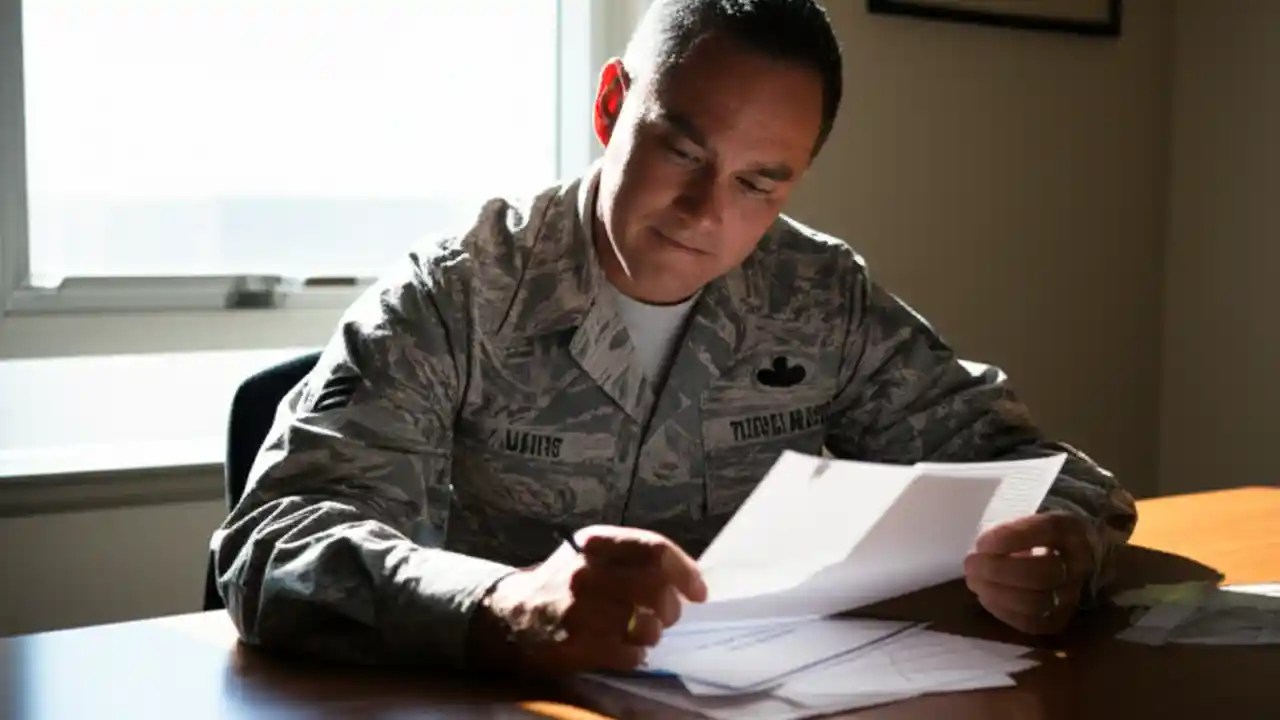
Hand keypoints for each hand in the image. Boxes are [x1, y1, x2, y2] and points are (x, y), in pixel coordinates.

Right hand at [468, 525, 706, 674]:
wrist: (510, 614)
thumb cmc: (564, 581)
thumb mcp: (591, 552)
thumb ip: (633, 556)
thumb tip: (686, 576)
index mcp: (596, 542)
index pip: (654, 549)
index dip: (685, 572)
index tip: (698, 591)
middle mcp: (586, 572)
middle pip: (656, 590)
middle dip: (671, 608)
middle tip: (666, 615)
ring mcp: (579, 611)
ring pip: (646, 626)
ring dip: (653, 633)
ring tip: (643, 632)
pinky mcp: (574, 645)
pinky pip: (629, 655)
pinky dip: (636, 655)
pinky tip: (626, 650)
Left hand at [964, 512, 1093, 634]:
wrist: (1063, 558)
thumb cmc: (1033, 536)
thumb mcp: (1026, 521)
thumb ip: (1009, 531)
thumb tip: (982, 551)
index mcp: (1071, 529)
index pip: (1048, 530)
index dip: (1010, 538)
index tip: (981, 543)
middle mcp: (1080, 563)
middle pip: (1042, 573)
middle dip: (998, 571)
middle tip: (971, 565)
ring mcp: (1073, 594)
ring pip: (1037, 602)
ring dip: (997, 593)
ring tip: (974, 581)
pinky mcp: (1061, 619)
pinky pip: (1032, 623)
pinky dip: (1003, 611)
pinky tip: (986, 597)